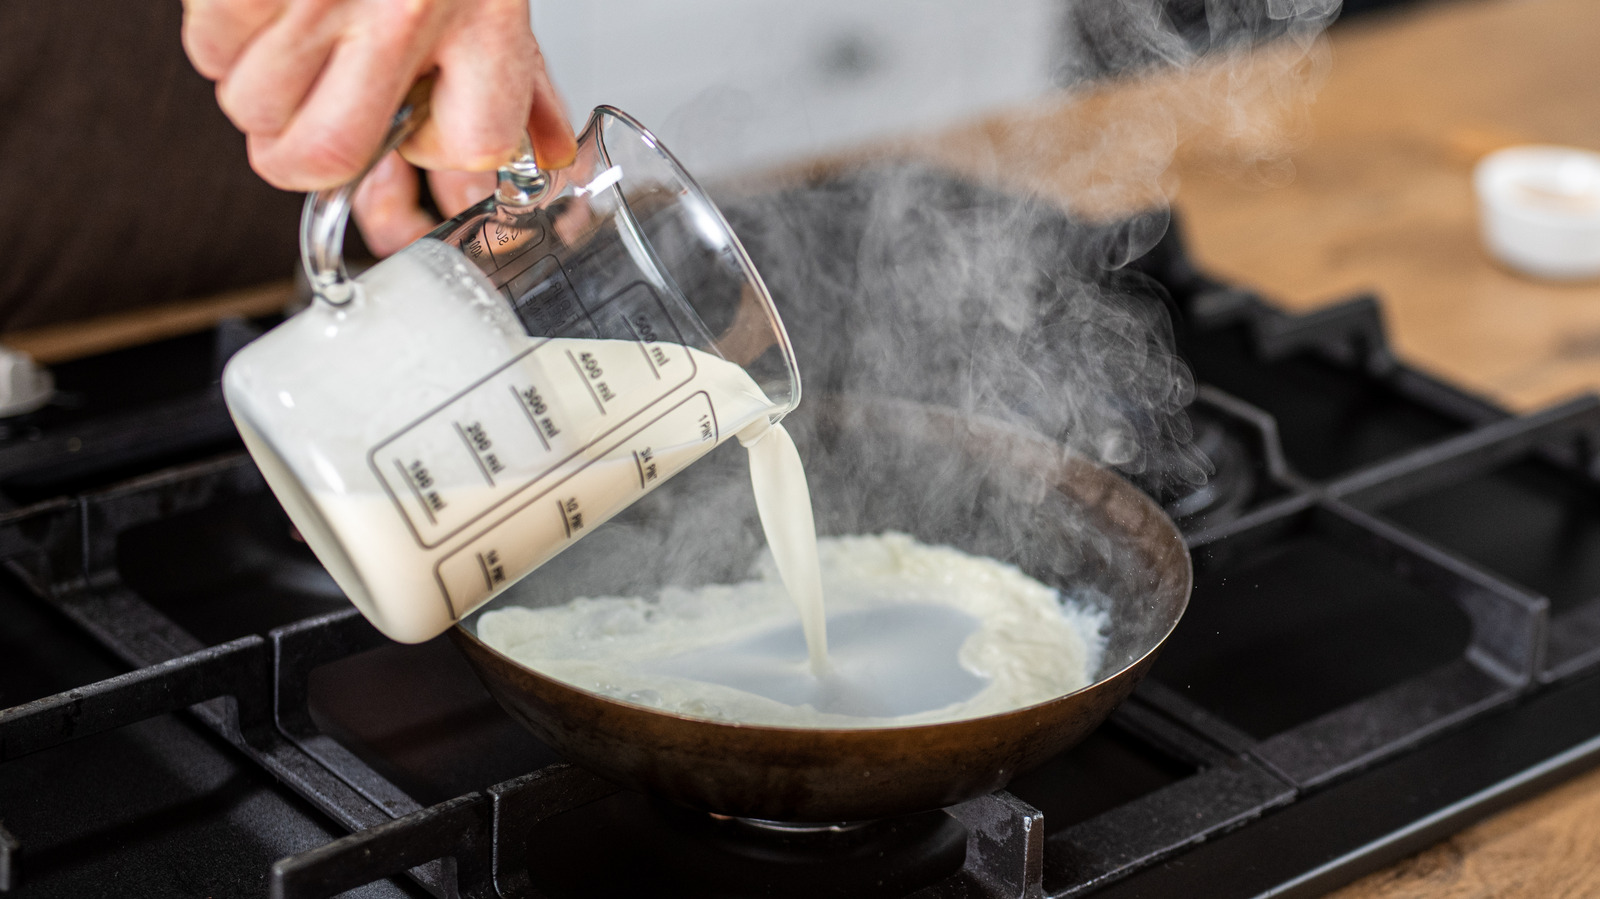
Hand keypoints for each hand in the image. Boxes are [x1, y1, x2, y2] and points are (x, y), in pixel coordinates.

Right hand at [181, 0, 575, 251]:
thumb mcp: (496, 1)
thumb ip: (525, 87)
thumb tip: (546, 166)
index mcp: (485, 18)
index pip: (467, 149)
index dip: (441, 157)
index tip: (427, 141)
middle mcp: (406, 10)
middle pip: (331, 154)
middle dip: (306, 163)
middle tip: (310, 141)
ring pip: (258, 113)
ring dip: (263, 101)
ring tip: (292, 56)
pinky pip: (212, 55)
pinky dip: (223, 47)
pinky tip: (259, 19)